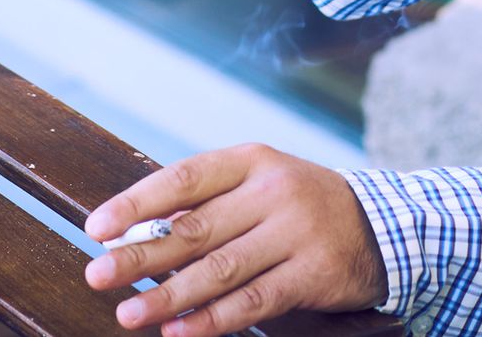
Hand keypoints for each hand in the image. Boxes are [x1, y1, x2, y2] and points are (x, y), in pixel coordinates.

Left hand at [82, 144, 387, 335]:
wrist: (384, 225)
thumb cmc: (301, 205)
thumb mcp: (260, 185)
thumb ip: (209, 205)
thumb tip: (140, 232)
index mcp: (250, 161)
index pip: (183, 179)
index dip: (136, 204)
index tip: (97, 228)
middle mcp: (272, 191)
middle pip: (194, 228)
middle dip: (141, 255)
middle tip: (99, 275)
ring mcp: (295, 232)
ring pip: (219, 269)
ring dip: (169, 296)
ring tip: (129, 314)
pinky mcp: (314, 273)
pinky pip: (254, 301)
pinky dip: (213, 320)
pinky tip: (180, 332)